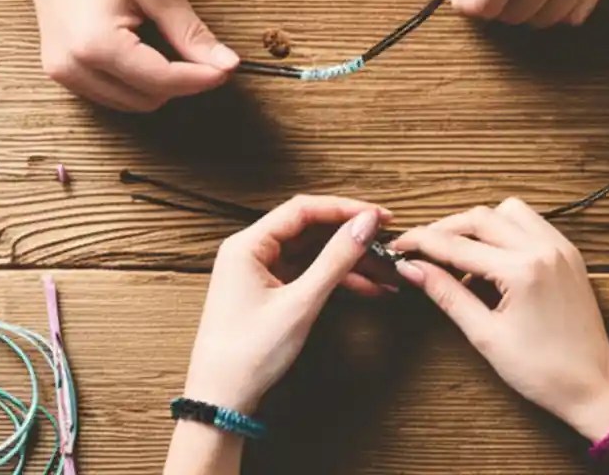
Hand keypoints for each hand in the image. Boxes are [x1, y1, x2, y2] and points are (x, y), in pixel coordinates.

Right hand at [29, 0, 239, 110]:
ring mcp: (60, 70)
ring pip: (128, 101)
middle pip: (146, 99)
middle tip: (200, 52)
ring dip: (156, 84)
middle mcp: (71, 66)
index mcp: (96, 44)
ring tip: (165, 43)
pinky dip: (132, 80)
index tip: (227, 68)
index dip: (201, 78)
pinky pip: (107, 91)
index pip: (162, 81)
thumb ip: (190, 32)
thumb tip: (226, 63)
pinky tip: (142, 48)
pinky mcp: (58, 67)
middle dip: (179, 82)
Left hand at [182, 196, 392, 412]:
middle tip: (386, 241)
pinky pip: (307, 274)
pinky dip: (335, 280)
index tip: (379, 216)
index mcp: (247, 244)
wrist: (221, 399)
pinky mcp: (268, 292)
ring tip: (386, 272)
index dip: (345, 208)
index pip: (303, 209)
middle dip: (350, 237)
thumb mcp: (300, 302)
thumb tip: (364, 223)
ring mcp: (259, 272)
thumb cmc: (248, 353)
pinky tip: (367, 288)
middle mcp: (250, 251)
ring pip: (312, 253)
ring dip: (348, 261)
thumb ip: (335, 259)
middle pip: (309, 229)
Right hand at [391, 198, 608, 438]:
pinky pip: (531, 224)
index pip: (458, 244)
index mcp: (523, 270)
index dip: (422, 242)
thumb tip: (413, 269)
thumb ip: (447, 294)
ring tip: (459, 254)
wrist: (593, 386)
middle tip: (422, 249)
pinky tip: (491, 258)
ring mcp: (560, 248)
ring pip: (508, 211)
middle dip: (446, 229)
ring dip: (478, 224)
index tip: (399, 245)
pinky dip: (505, 231)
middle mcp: (544, 249)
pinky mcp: (569, 255)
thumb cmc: (544, 371)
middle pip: (481, 216)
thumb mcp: (486, 335)